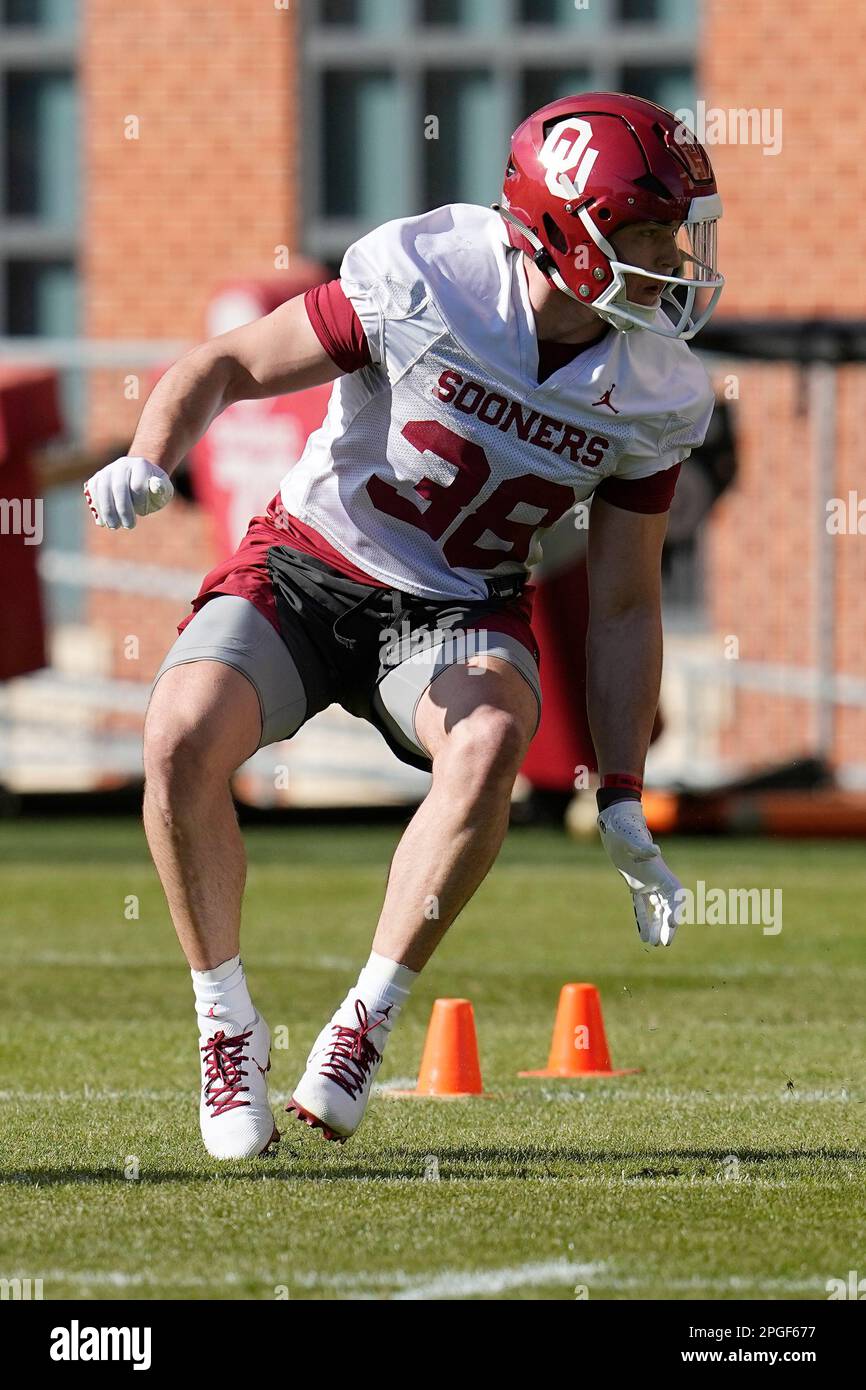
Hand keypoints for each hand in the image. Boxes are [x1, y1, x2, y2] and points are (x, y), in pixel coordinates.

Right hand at [83, 456, 173, 528]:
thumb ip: (161, 490)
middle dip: (123, 510)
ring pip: (103, 489)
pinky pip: (93, 492)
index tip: (145, 513)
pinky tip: (103, 521)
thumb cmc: (152, 490)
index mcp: (141, 464)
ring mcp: (108, 470)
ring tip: (114, 526)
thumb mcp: (163, 491)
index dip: (140, 504)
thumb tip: (156, 485)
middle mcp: (122, 464)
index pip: (138, 486)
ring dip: (108, 511)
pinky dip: (97, 507)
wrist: (139, 480)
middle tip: (129, 526)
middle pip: (119, 488)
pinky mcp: (97, 478)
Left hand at [597, 799, 682, 945]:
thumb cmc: (625, 827)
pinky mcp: (636, 884)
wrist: (617, 823)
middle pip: (669, 905)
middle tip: (667, 942)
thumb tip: (653, 851)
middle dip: (669, 924)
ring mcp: (647, 882)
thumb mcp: (630, 837)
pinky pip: (642, 906)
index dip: (676, 908)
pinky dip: (643, 920)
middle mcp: (657, 878)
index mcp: (659, 870)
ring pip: (657, 908)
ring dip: (658, 925)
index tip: (672, 922)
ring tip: (656, 944)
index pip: (675, 893)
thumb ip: (642, 846)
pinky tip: (644, 936)